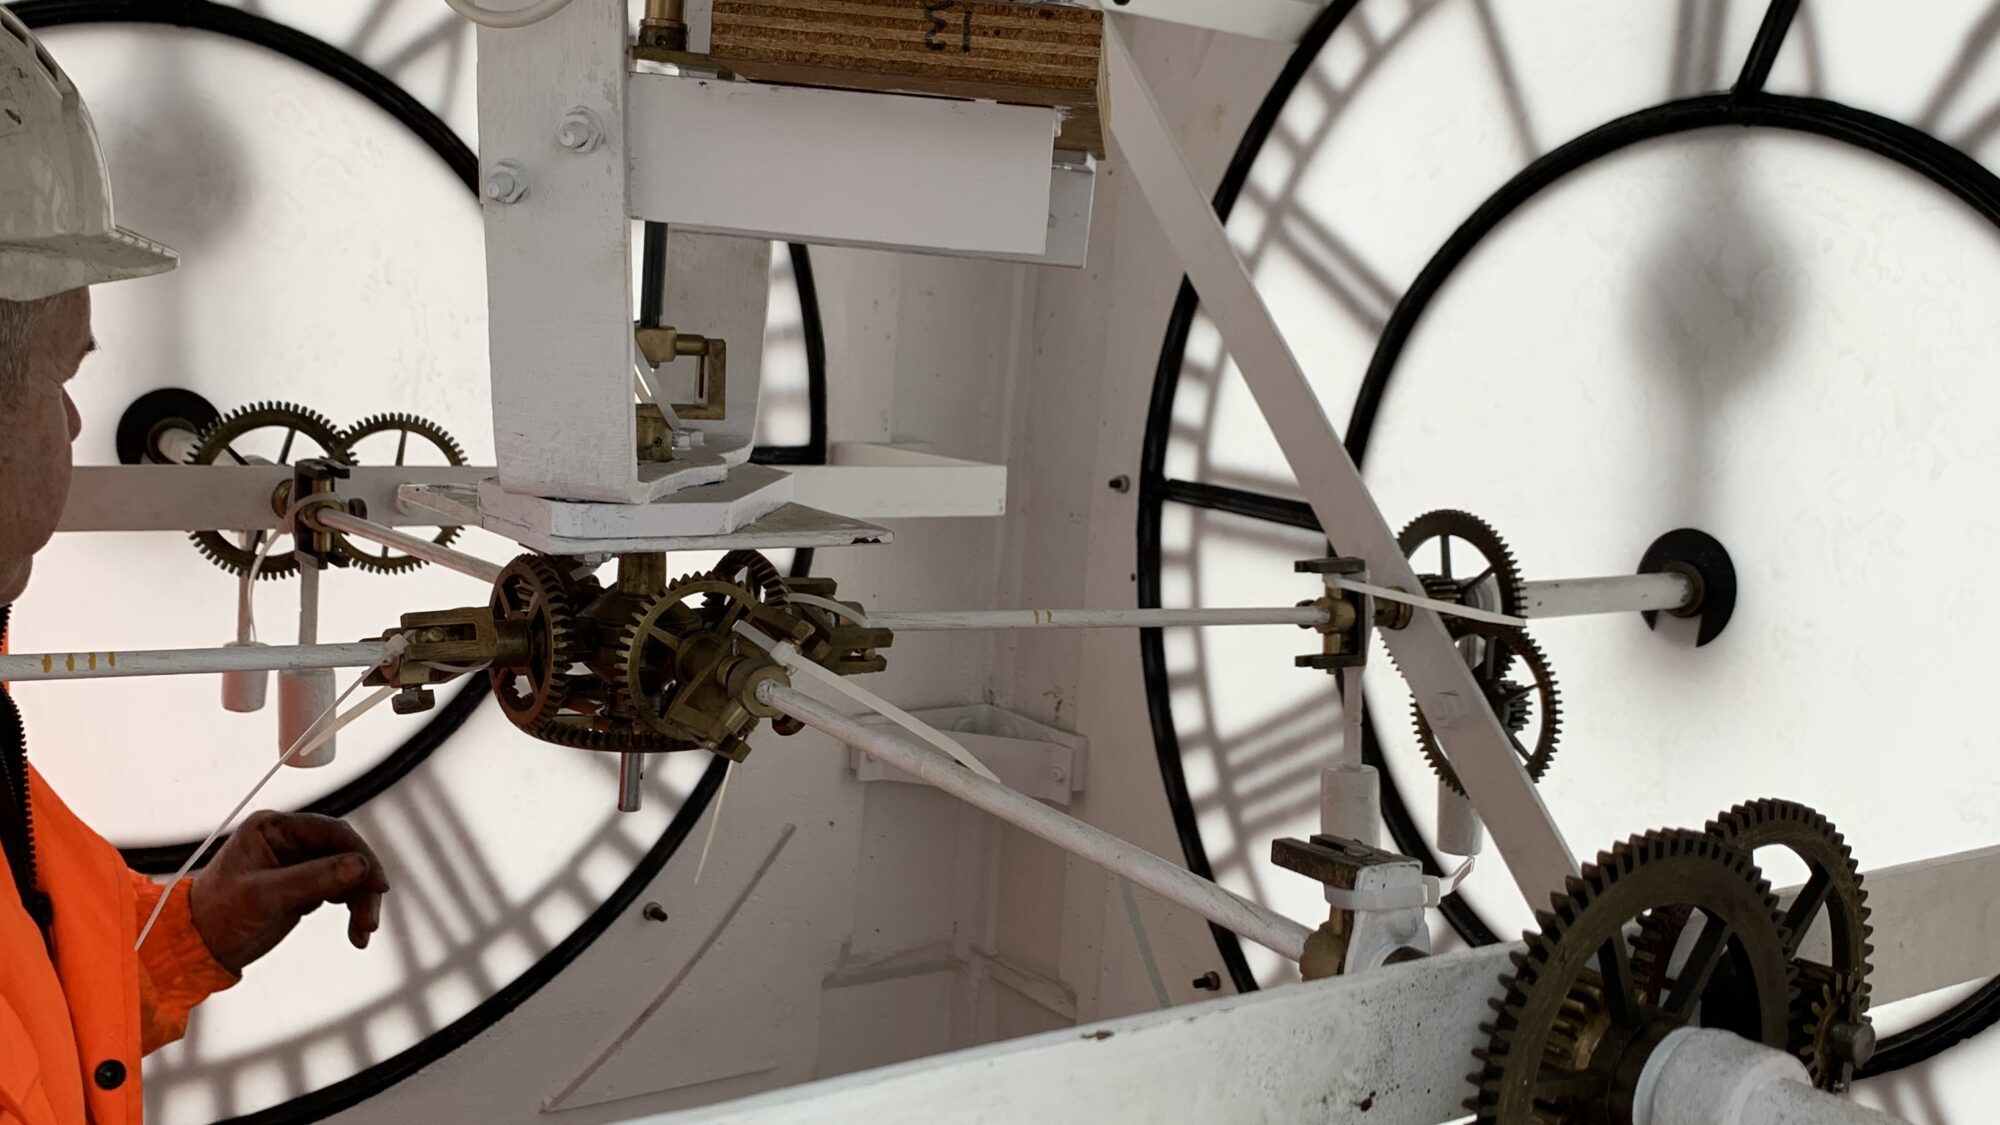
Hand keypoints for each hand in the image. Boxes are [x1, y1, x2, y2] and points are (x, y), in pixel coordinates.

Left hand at [188, 811, 391, 973]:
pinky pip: (340, 892)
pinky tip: (354, 932)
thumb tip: (358, 865)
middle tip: (369, 918)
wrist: (198, 948)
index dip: (359, 854)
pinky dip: (351, 911)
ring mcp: (297, 864)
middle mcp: (287, 842)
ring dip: (360, 902)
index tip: (377, 881)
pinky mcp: (303, 887)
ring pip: (347, 874)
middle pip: (345, 854)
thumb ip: (313, 878)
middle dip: (362, 886)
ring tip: (362, 931)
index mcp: (272, 830)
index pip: (331, 831)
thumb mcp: (264, 896)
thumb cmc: (217, 915)